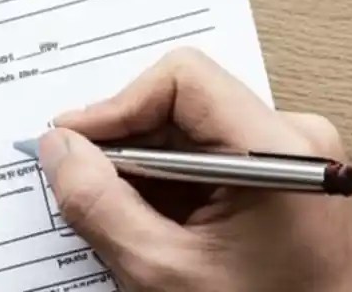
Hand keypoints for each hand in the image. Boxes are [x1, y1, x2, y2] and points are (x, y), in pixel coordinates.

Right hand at [39, 48, 351, 291]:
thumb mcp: (164, 270)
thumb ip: (100, 204)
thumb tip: (59, 149)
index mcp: (278, 148)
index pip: (181, 80)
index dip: (117, 105)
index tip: (74, 142)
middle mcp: (292, 141)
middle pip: (181, 105)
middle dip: (125, 146)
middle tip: (84, 186)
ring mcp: (291, 162)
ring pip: (189, 136)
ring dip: (144, 173)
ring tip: (122, 221)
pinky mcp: (282, 184)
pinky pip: (208, 162)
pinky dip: (169, 190)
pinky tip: (154, 230)